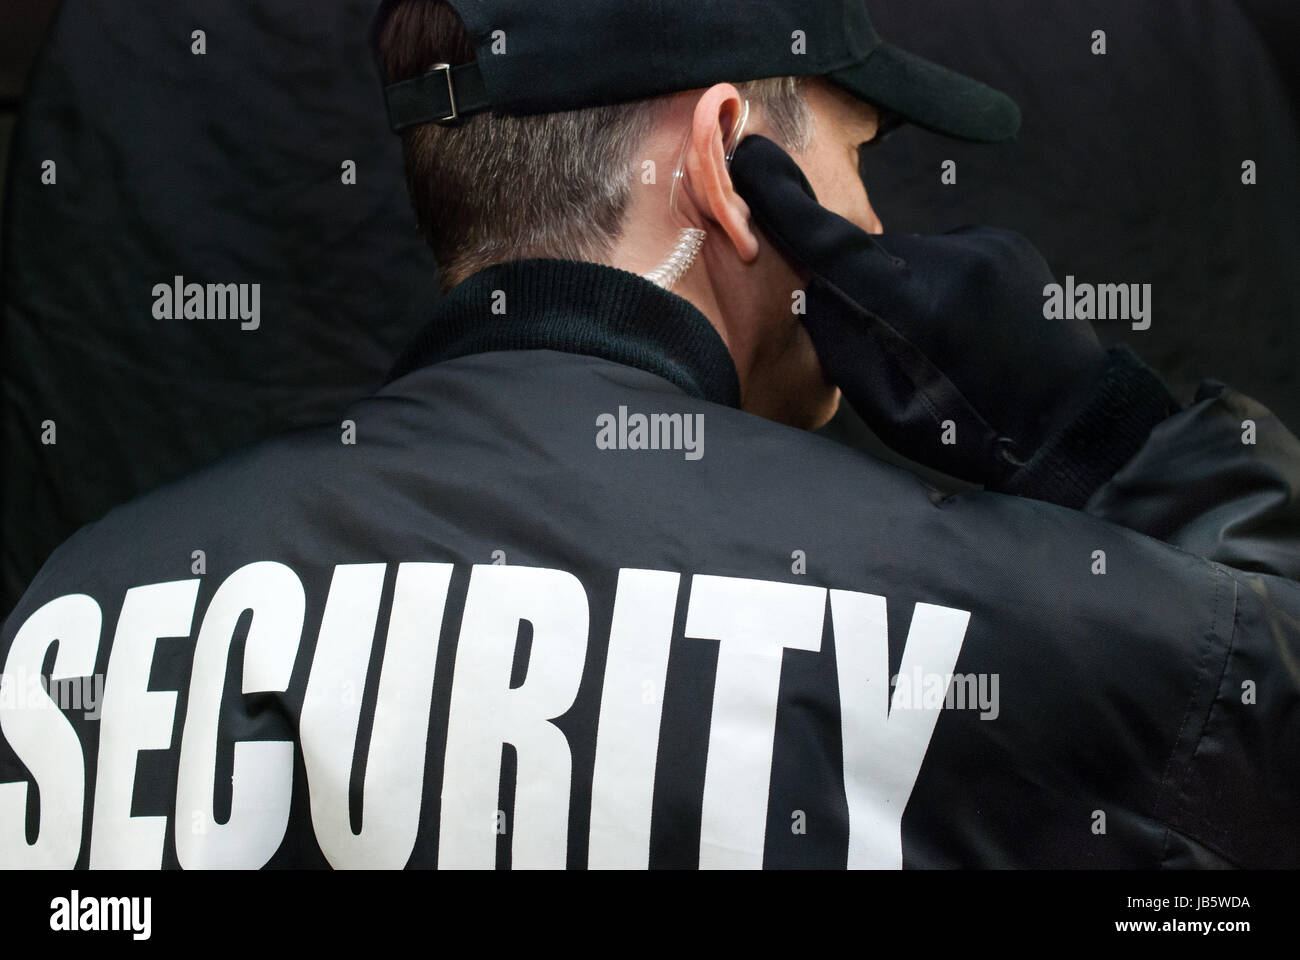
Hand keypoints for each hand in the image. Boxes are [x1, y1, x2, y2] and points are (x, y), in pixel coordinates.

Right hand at [731, 135, 1108, 487]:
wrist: (1067, 422)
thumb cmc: (968, 431)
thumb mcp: (886, 408)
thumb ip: (841, 344)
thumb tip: (815, 292)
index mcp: (911, 308)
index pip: (830, 242)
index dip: (783, 201)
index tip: (752, 160)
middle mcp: (947, 261)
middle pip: (871, 257)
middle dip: (867, 291)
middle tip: (902, 349)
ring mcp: (983, 246)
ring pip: (909, 256)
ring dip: (908, 290)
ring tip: (948, 345)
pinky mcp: (1005, 242)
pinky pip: (947, 254)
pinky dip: (942, 283)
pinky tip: (970, 326)